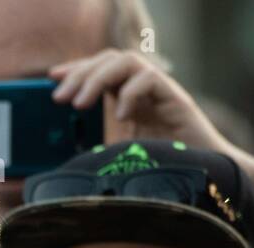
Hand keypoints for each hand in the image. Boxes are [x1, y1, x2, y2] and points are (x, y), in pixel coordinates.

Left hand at [49, 49, 253, 183]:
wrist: (202, 180)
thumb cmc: (159, 170)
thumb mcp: (116, 159)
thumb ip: (94, 152)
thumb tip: (58, 164)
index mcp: (127, 98)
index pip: (100, 69)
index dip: (76, 69)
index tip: (51, 79)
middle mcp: (143, 90)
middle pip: (110, 60)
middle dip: (80, 74)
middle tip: (59, 98)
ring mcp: (160, 92)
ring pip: (128, 61)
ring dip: (98, 78)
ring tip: (80, 105)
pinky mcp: (177, 100)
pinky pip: (151, 79)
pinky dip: (131, 93)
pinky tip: (120, 117)